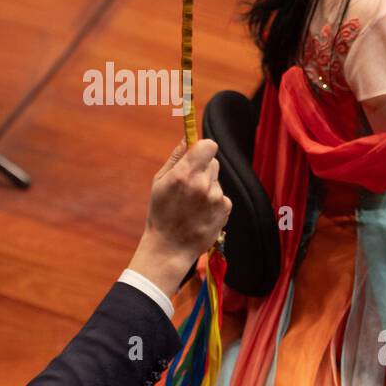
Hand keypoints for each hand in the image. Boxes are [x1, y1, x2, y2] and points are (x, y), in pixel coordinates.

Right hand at [127, 140, 231, 296]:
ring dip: (208, 187)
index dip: (203, 148)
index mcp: (184, 174)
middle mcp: (202, 184)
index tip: (198, 154)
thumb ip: (176, 157)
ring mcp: (216, 197)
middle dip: (203, 169)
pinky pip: (222, 195)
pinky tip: (201, 213)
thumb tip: (186, 138)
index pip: (209, 145)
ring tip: (193, 204)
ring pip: (216, 180)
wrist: (170, 247)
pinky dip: (214, 202)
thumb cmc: (161, 213)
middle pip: (213, 162)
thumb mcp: (159, 182)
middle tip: (189, 185)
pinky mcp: (225, 209)